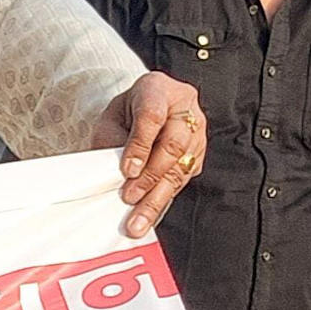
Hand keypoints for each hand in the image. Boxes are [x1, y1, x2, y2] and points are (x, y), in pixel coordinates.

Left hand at [89, 73, 206, 235]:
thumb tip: (116, 176)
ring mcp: (196, 132)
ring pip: (180, 167)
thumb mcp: (112, 118)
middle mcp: (184, 109)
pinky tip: (150, 215)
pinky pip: (182, 180)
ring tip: (139, 220)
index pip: (152, 117)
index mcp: (158, 89)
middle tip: (129, 198)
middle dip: (150, 177)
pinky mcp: (198, 155)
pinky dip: (164, 199)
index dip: (140, 146)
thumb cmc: (127, 113)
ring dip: (157, 197)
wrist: (147, 108)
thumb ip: (112, 141)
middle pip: (173, 145)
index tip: (127, 170)